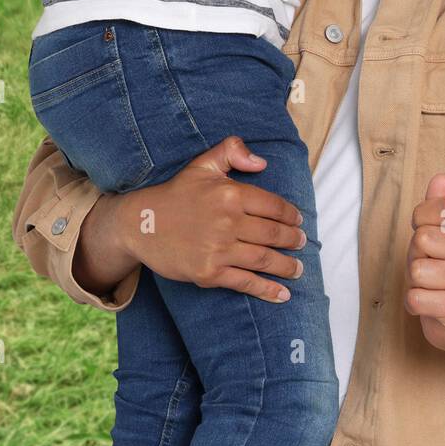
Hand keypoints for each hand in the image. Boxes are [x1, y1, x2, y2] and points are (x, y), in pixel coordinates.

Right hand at [99, 135, 307, 303]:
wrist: (142, 224)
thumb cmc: (175, 193)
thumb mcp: (203, 164)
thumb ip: (232, 151)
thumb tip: (262, 162)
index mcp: (230, 194)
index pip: (273, 206)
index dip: (291, 215)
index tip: (299, 221)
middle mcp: (228, 222)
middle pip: (273, 234)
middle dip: (293, 241)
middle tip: (302, 243)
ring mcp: (218, 249)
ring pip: (264, 259)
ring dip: (286, 266)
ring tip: (298, 270)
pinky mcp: (209, 273)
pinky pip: (245, 282)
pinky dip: (267, 290)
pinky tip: (282, 294)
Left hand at [404, 174, 444, 352]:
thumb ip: (442, 203)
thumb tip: (441, 178)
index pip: (444, 206)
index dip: (422, 216)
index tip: (427, 227)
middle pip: (422, 239)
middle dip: (417, 253)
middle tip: (432, 263)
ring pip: (416, 269)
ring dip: (416, 280)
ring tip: (433, 284)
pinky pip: (414, 297)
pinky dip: (415, 303)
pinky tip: (431, 303)